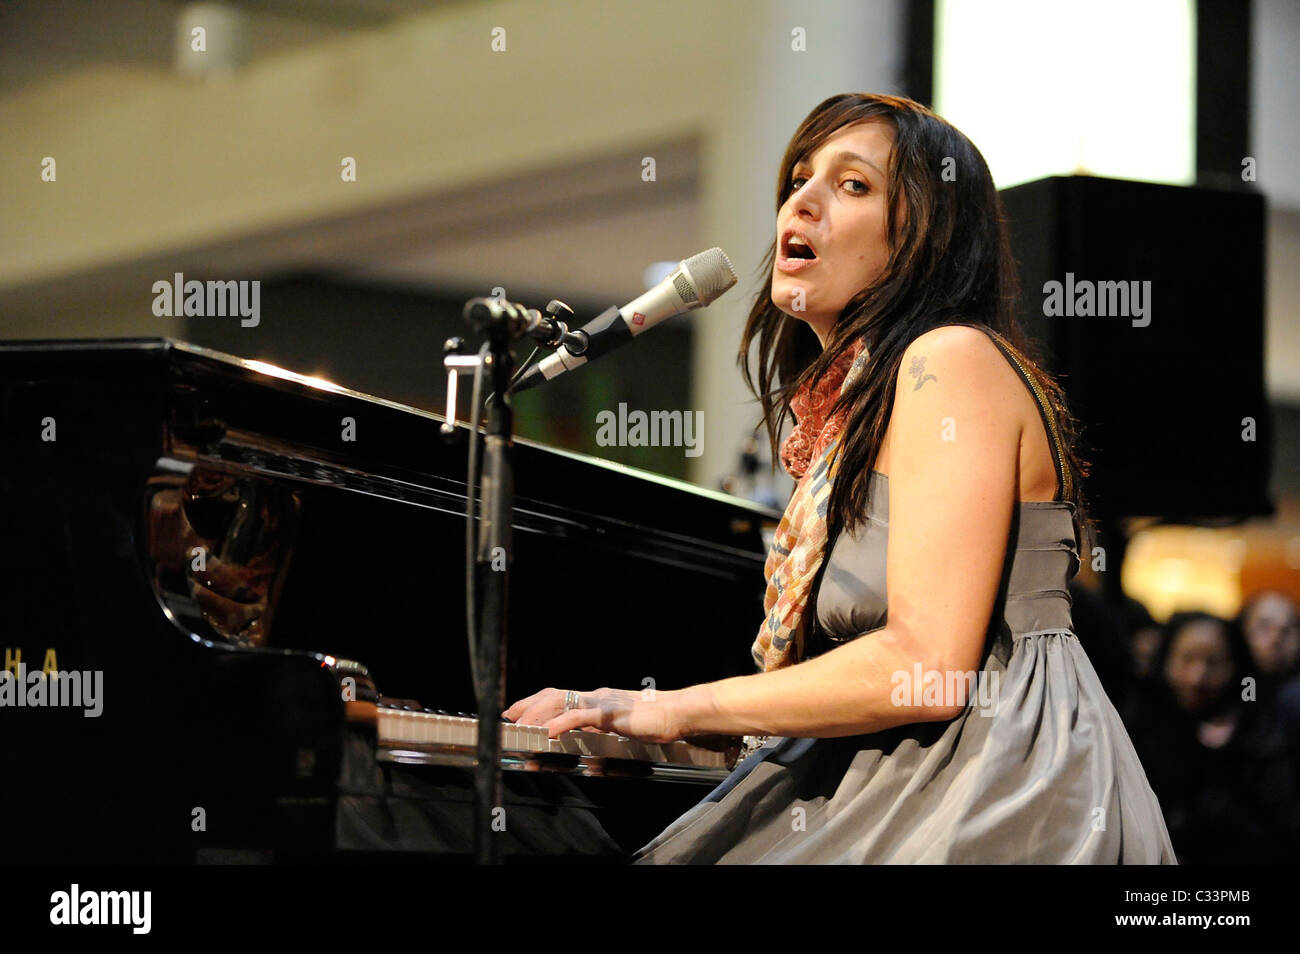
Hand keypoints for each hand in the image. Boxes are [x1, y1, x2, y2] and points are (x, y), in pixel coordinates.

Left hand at [503, 686, 682, 742]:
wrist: (677, 714)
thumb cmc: (654, 721)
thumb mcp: (620, 725)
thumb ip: (602, 728)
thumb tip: (584, 736)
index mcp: (597, 698)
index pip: (559, 696)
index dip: (535, 702)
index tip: (517, 712)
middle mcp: (595, 696)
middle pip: (553, 696)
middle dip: (528, 706)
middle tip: (508, 718)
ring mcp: (602, 702)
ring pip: (561, 704)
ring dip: (537, 715)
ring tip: (520, 727)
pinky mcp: (610, 713)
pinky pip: (579, 718)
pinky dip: (560, 725)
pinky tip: (547, 733)